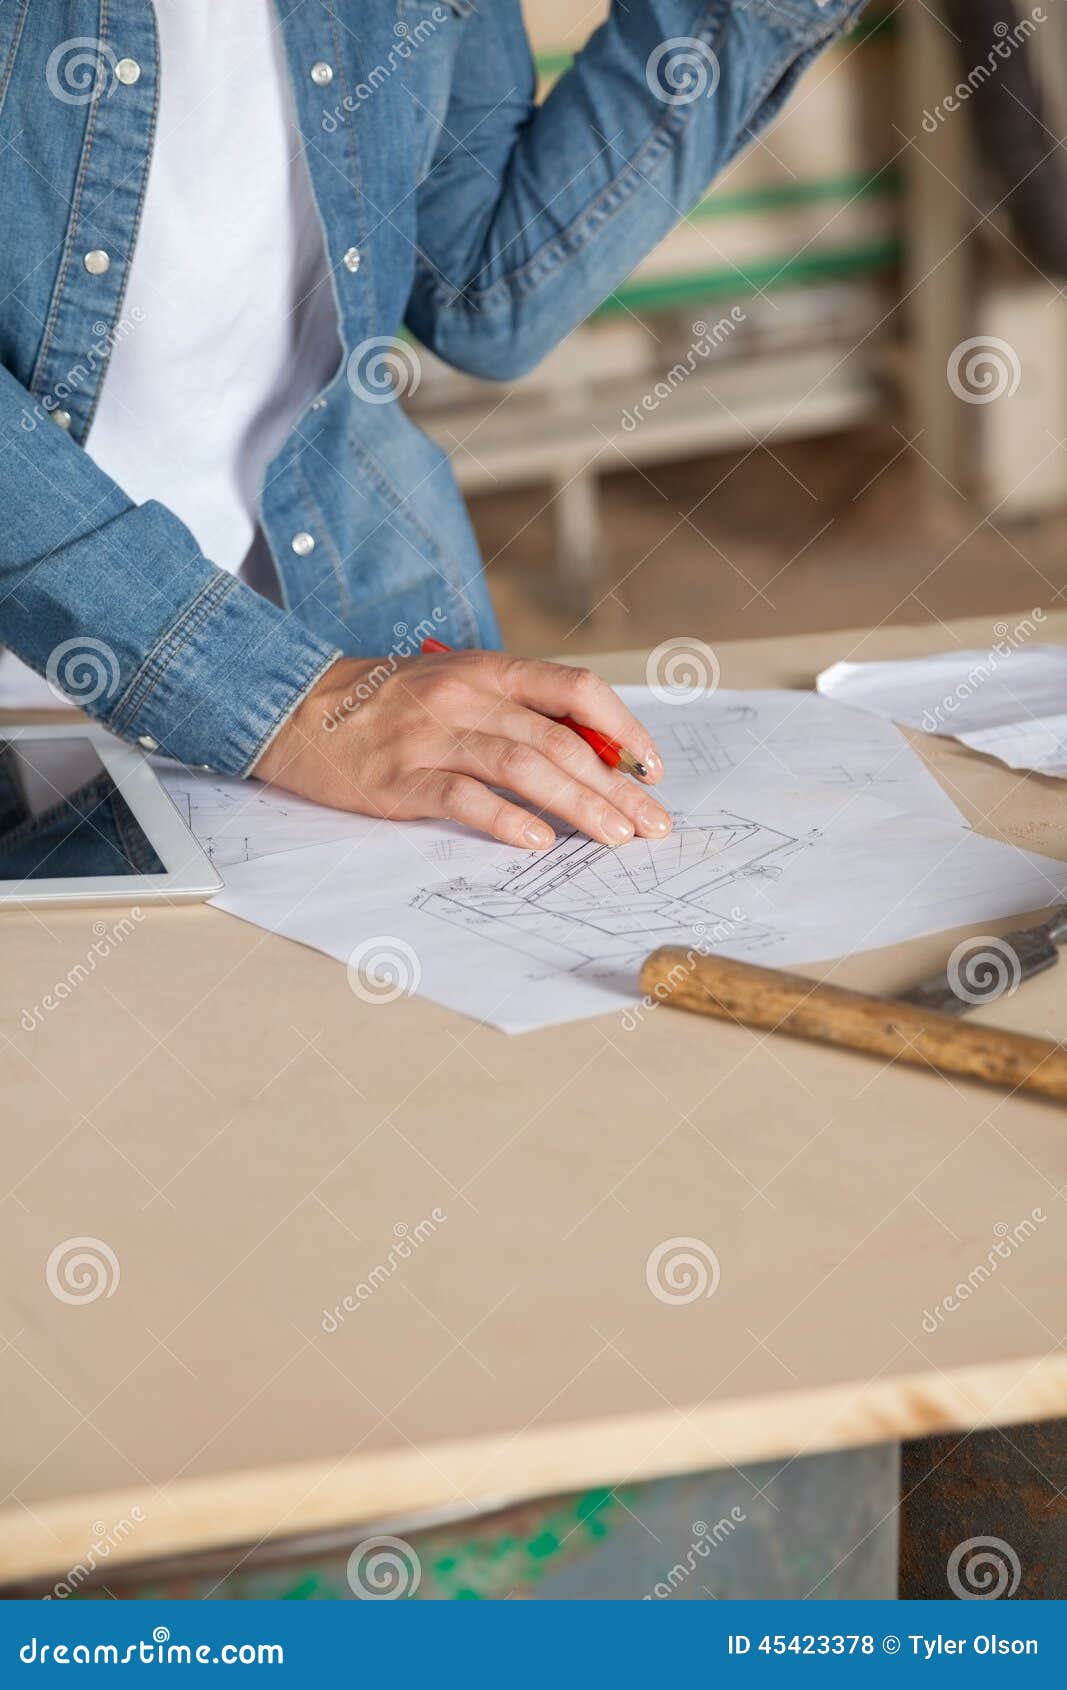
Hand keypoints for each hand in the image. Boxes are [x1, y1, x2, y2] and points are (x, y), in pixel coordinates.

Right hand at [253, 651, 670, 848]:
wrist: (302, 709)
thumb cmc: (392, 702)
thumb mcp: (459, 684)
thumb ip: (518, 710)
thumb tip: (592, 755)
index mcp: (490, 670)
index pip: (576, 690)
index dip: (624, 729)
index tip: (651, 768)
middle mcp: (468, 697)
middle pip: (561, 741)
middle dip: (616, 787)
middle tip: (650, 824)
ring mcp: (434, 737)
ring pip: (525, 768)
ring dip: (578, 806)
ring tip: (612, 836)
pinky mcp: (403, 779)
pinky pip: (465, 799)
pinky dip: (506, 821)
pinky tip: (537, 842)